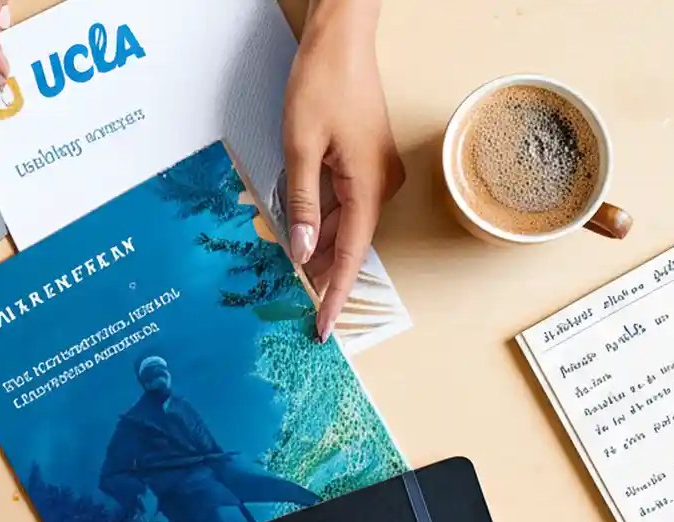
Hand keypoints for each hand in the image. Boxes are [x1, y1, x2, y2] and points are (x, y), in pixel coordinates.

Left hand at [282, 0, 403, 341]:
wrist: (342, 42)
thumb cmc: (323, 85)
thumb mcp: (300, 148)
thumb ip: (300, 205)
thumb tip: (300, 252)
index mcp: (369, 186)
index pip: (352, 255)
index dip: (335, 295)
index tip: (322, 327)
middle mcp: (380, 184)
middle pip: (349, 244)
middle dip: (323, 276)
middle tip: (296, 309)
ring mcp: (375, 174)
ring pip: (344, 225)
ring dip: (319, 250)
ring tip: (292, 281)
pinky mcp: (365, 163)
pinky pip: (343, 204)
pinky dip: (321, 223)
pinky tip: (300, 239)